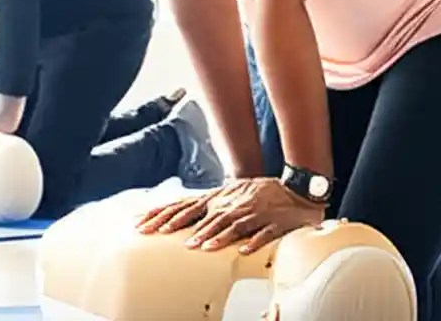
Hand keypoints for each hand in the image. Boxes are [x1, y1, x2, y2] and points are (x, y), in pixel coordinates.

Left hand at [136, 177, 325, 253]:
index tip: (143, 222)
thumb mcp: (233, 196)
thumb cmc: (263, 195)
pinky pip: (264, 233)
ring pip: (233, 224)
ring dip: (217, 235)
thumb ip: (210, 206)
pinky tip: (244, 249)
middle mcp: (234, 203)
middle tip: (163, 234)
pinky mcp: (274, 222)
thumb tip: (183, 216)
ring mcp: (255, 212)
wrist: (298, 191)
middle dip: (183, 223)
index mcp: (222, 198)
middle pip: (205, 214)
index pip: (186, 204)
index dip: (164, 213)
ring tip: (202, 246)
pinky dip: (254, 241)